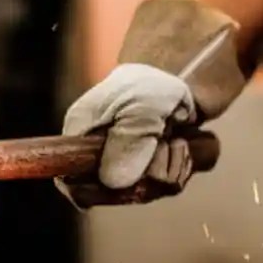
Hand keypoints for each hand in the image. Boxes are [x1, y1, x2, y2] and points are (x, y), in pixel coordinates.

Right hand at [55, 0, 245, 208]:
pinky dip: (181, 165)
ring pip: (148, 189)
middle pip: (115, 192)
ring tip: (176, 139)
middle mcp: (104, 152)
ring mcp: (132, 159)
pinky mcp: (157, 161)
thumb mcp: (139, 108)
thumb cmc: (155, 83)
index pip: (71, 181)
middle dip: (145, 177)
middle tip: (163, 146)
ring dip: (169, 166)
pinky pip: (169, 182)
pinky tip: (185, 144)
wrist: (191, 69)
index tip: (123, 183)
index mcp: (84, 135)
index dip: (94, 190)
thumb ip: (126, 143)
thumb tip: (114, 182)